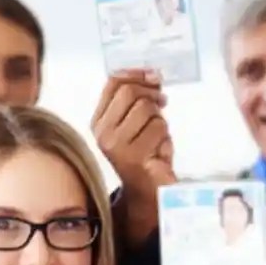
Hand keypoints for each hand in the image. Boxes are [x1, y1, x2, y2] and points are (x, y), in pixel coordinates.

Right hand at [92, 69, 175, 190]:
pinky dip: (166, 135)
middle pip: (129, 92)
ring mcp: (115, 144)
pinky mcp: (133, 156)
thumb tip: (153, 75)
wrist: (148, 190)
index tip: (153, 76)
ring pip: (146, 108)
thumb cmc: (145, 153)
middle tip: (162, 101)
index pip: (113, 83)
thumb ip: (138, 99)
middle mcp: (102, 132)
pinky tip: (160, 149)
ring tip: (157, 134)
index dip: (136, 74)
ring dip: (160, 118)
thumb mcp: (135, 122)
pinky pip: (159, 127)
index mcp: (99, 121)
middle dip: (151, 93)